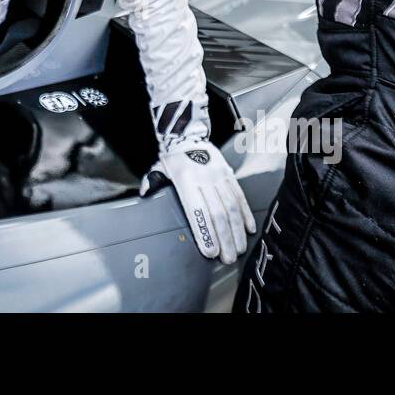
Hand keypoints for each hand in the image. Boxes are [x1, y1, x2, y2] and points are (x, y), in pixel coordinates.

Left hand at [141, 142, 255, 264]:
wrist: (189, 135)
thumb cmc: (173, 158)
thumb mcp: (159, 168)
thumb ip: (152, 183)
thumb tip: (145, 195)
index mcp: (186, 179)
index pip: (198, 211)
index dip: (206, 233)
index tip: (210, 252)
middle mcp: (205, 178)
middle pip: (218, 213)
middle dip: (224, 239)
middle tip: (227, 259)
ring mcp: (219, 176)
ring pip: (232, 207)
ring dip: (237, 231)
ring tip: (238, 249)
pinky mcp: (229, 175)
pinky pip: (240, 197)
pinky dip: (245, 214)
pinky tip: (248, 229)